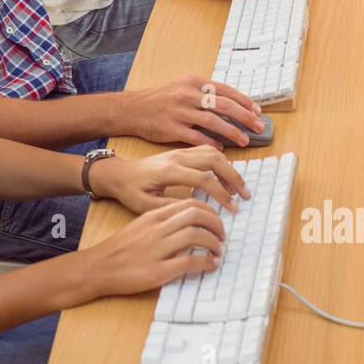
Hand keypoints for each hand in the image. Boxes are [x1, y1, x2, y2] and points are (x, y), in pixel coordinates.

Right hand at [84, 196, 229, 299]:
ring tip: (218, 251)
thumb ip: (164, 222)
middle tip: (223, 236)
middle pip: (196, 215)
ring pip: (195, 235)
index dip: (210, 211)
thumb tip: (191, 224)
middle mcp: (157, 229)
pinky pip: (189, 262)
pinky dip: (206, 263)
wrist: (97, 267)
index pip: (190, 204)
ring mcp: (157, 249)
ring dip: (214, 243)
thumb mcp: (141, 226)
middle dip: (216, 224)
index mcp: (154, 216)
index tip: (217, 221)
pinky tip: (211, 265)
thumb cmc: (120, 248)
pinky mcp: (157, 271)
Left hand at [99, 144, 250, 215]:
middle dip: (233, 177)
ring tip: (237, 188)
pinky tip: (224, 176)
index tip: (232, 207)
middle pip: (214, 160)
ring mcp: (179, 152)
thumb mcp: (146, 206)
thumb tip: (198, 212)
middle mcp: (176, 157)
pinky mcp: (181, 152)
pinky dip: (221, 161)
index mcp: (168, 171)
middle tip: (244, 195)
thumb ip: (172, 208)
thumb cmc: (130, 191)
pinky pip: (206, 150)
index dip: (221, 193)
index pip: (203, 178)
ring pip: (213, 152)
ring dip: (229, 168)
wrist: (118, 174)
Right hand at [127, 73, 267, 147]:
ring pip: (213, 122)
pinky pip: (196, 137)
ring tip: (244, 141)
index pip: (225, 90)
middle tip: (259, 127)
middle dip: (245, 117)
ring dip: (232, 132)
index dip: (244, 101)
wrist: (132, 109)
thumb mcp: (182, 86)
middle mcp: (187, 94)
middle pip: (224, 105)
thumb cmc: (160, 99)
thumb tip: (232, 103)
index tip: (258, 110)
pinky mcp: (171, 128)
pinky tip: (221, 149)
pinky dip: (211, 143)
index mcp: (193, 81)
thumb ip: (204, 92)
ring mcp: (179, 112)